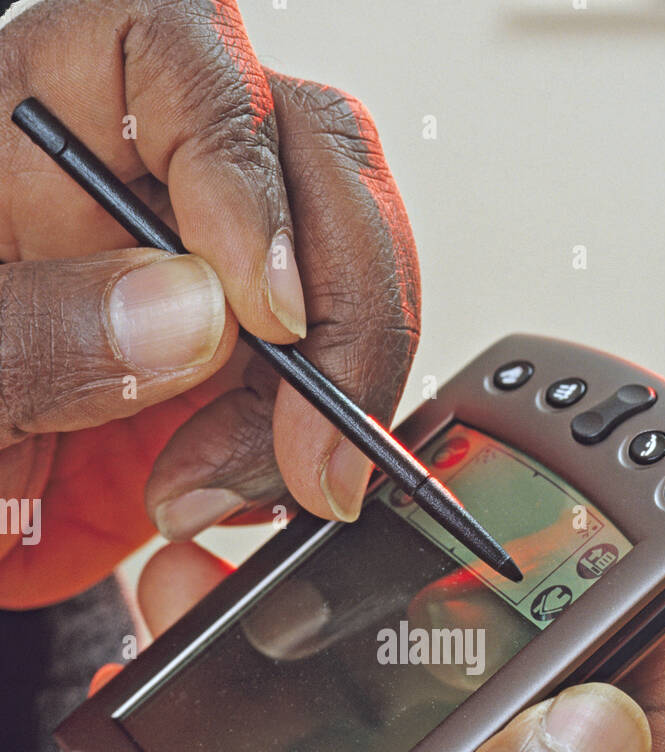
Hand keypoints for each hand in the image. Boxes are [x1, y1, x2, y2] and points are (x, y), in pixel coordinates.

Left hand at [0, 0, 419, 607]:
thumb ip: (31, 335)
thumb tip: (193, 309)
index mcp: (25, 131)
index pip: (169, 51)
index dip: (242, 161)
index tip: (263, 310)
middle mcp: (130, 183)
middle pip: (304, 161)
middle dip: (336, 312)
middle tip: (311, 442)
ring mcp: (198, 277)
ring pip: (339, 276)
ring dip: (331, 399)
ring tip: (239, 488)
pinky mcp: (236, 372)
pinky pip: (327, 379)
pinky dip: (319, 446)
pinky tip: (255, 493)